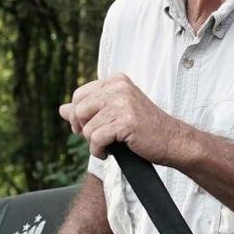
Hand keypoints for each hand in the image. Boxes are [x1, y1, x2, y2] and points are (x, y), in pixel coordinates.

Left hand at [59, 74, 190, 162]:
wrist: (172, 141)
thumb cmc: (143, 129)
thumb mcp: (114, 114)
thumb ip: (88, 109)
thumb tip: (61, 109)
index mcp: (115, 81)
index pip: (79, 95)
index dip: (77, 116)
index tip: (87, 128)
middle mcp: (118, 87)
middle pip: (79, 110)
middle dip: (83, 129)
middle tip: (98, 139)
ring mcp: (123, 103)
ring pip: (87, 127)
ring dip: (94, 143)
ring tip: (109, 146)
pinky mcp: (126, 121)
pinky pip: (96, 139)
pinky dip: (98, 151)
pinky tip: (109, 152)